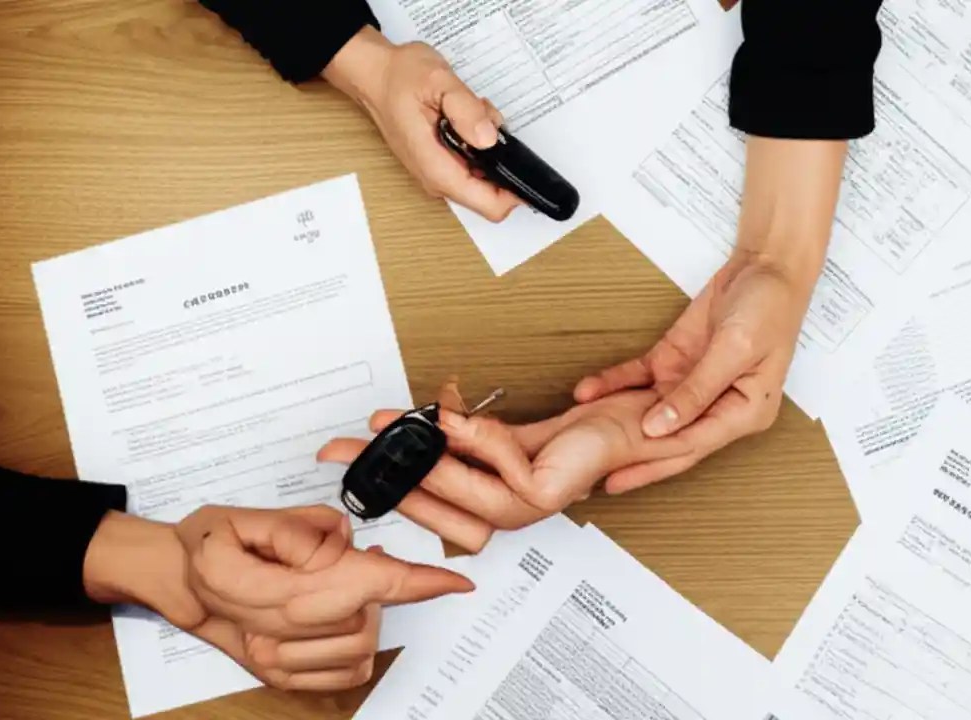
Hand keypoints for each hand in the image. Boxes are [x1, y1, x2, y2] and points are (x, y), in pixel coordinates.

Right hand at [83, 505, 471, 690]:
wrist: (175, 579)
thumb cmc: (210, 540)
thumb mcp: (245, 515)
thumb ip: (299, 528)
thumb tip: (343, 540)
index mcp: (259, 588)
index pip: (352, 586)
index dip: (409, 583)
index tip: (454, 581)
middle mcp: (268, 634)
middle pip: (363, 615)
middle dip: (374, 583)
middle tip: (352, 557)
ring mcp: (275, 661)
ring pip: (362, 643)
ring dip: (365, 612)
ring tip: (336, 584)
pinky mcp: (282, 676)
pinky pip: (348, 669)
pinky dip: (357, 642)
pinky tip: (337, 615)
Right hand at [317, 391, 689, 541]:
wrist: (623, 428)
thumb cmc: (571, 432)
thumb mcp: (498, 433)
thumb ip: (461, 438)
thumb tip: (417, 427)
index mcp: (482, 502)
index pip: (419, 497)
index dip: (381, 477)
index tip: (348, 455)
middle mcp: (498, 513)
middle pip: (429, 500)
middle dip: (388, 467)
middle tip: (359, 440)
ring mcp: (520, 508)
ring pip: (458, 487)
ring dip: (430, 452)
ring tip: (406, 424)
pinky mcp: (542, 494)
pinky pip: (500, 468)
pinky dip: (479, 441)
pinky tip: (461, 422)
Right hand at [322, 26, 521, 221]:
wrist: (373, 75)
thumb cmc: (398, 77)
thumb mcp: (438, 81)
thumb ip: (467, 110)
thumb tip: (489, 138)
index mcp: (437, 168)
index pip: (490, 205)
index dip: (516, 193)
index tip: (528, 166)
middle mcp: (438, 179)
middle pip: (491, 194)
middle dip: (502, 160)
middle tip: (489, 123)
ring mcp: (438, 173)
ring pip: (485, 176)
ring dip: (490, 148)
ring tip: (472, 114)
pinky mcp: (441, 164)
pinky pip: (473, 164)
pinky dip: (480, 143)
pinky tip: (466, 118)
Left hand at [573, 253, 808, 492]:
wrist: (765, 266)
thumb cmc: (769, 308)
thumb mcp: (735, 350)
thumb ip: (698, 391)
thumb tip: (659, 426)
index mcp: (745, 412)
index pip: (694, 444)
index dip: (656, 459)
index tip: (623, 471)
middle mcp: (717, 405)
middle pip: (669, 439)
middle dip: (634, 458)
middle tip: (597, 477)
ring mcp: (691, 384)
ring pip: (648, 412)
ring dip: (616, 421)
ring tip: (582, 437)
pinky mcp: (673, 362)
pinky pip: (639, 379)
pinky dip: (614, 384)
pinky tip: (589, 391)